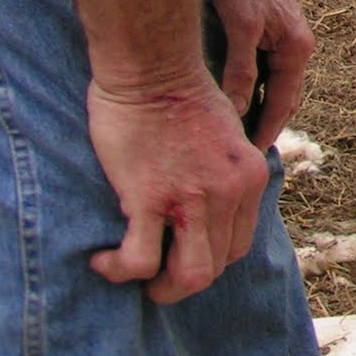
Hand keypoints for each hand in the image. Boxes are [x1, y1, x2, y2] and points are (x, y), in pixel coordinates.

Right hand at [86, 71, 268, 303]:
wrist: (154, 68)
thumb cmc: (182, 95)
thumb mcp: (229, 134)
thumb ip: (228, 169)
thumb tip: (215, 201)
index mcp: (251, 175)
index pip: (238, 244)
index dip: (207, 257)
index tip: (179, 252)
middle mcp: (231, 191)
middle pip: (216, 266)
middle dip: (182, 280)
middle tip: (153, 274)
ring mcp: (193, 198)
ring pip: (189, 277)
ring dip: (158, 287)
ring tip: (129, 272)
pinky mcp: (151, 198)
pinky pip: (140, 261)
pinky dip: (120, 270)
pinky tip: (104, 259)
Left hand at [209, 0, 316, 148]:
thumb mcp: (238, 26)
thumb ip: (239, 68)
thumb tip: (235, 109)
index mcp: (295, 51)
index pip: (282, 104)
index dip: (265, 132)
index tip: (248, 157)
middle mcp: (297, 51)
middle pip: (285, 101)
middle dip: (267, 127)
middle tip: (242, 155)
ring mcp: (288, 45)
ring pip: (277, 90)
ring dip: (261, 113)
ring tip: (239, 137)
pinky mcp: (274, 38)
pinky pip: (268, 76)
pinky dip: (257, 95)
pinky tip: (239, 104)